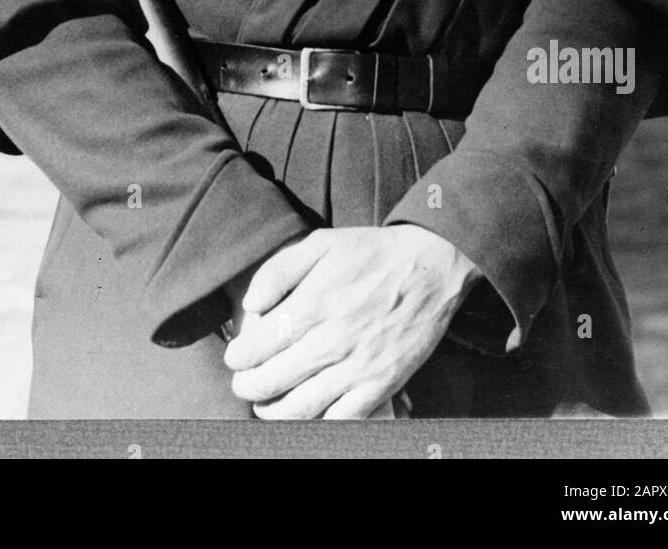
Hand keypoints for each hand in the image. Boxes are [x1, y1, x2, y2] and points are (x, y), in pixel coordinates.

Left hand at [223, 225, 480, 418]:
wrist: (433, 266)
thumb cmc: (373, 253)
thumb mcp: (322, 242)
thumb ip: (279, 270)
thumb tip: (250, 304)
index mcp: (315, 304)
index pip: (261, 345)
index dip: (240, 357)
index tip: (234, 357)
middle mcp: (333, 340)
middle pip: (274, 380)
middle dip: (248, 386)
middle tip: (242, 383)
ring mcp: (358, 367)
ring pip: (302, 407)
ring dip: (273, 412)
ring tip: (263, 405)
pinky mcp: (382, 385)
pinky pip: (341, 419)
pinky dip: (317, 423)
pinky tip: (304, 415)